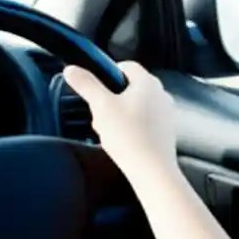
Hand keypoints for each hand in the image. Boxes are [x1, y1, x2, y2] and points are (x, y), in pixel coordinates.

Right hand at [62, 61, 178, 184]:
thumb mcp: (101, 106)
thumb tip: (71, 69)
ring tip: (110, 132)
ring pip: (136, 106)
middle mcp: (161, 94)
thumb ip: (86, 84)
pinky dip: (132, 129)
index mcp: (148, 82)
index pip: (126, 66)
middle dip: (111, 99)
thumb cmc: (129, 136)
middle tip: (100, 115)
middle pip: (129, 88)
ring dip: (120, 115)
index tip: (96, 89)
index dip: (107, 74)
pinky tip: (123, 142)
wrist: (152, 172)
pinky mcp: (166, 133)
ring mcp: (167, 114)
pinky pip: (144, 123)